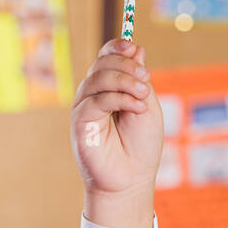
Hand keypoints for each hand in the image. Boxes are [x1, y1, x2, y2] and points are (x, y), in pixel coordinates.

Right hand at [70, 38, 163, 200]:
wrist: (132, 180)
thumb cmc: (140, 146)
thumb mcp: (147, 104)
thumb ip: (139, 79)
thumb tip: (136, 47)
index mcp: (109, 87)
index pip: (107, 56)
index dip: (119, 47)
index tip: (135, 48)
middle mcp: (94, 94)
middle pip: (102, 62)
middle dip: (126, 65)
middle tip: (146, 78)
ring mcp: (85, 107)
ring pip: (98, 78)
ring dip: (125, 81)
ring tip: (143, 95)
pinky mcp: (80, 121)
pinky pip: (97, 99)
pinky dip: (119, 99)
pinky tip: (136, 108)